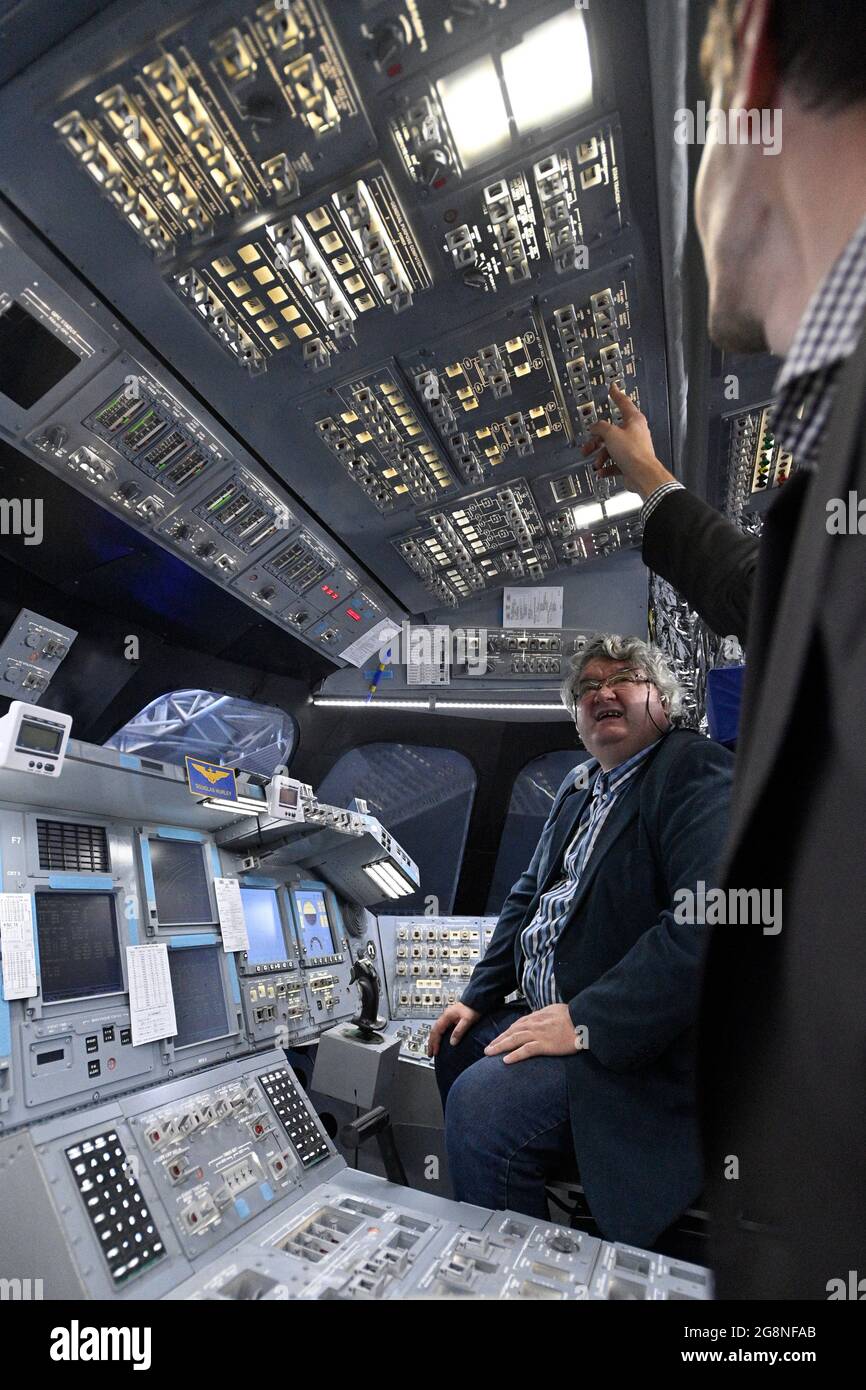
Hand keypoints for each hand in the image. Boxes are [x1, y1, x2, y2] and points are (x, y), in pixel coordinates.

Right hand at [427, 1001, 480, 1056]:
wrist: (476, 1000)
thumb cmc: (472, 1008)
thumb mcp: (467, 1020)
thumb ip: (459, 1031)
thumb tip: (452, 1042)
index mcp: (446, 1017)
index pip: (437, 1031)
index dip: (435, 1042)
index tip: (435, 1052)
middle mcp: (445, 1017)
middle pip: (434, 1031)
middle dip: (431, 1043)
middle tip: (430, 1053)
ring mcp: (447, 1018)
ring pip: (436, 1030)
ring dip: (433, 1040)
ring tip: (432, 1049)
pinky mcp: (451, 1019)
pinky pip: (441, 1029)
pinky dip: (438, 1036)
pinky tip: (440, 1041)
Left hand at [483, 1004, 575, 1063]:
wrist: (583, 1020)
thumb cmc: (573, 1015)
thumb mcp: (555, 1010)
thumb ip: (544, 1015)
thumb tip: (538, 1017)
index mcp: (537, 1016)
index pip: (517, 1025)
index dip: (506, 1033)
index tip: (499, 1039)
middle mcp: (534, 1024)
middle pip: (511, 1032)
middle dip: (498, 1040)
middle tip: (487, 1049)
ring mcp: (538, 1034)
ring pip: (514, 1040)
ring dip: (500, 1046)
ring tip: (489, 1053)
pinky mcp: (544, 1044)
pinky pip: (526, 1050)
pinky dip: (515, 1055)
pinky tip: (505, 1060)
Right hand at [581, 384, 675, 499]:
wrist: (642, 476)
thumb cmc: (634, 453)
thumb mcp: (611, 434)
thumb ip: (600, 427)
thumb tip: (594, 427)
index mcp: (634, 420)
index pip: (624, 402)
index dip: (616, 395)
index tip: (612, 388)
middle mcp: (635, 433)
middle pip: (611, 431)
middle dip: (598, 440)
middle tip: (589, 444)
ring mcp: (633, 448)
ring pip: (612, 448)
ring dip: (601, 456)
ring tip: (596, 462)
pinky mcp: (630, 462)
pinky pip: (614, 462)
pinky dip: (607, 467)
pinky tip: (602, 470)